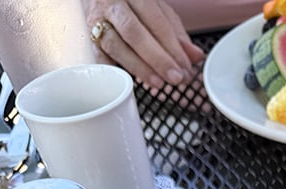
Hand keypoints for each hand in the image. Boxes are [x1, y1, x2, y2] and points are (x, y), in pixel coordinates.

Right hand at [82, 0, 205, 89]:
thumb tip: (196, 57)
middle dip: (158, 59)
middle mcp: (113, 4)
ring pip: (116, 46)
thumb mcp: (158, 13)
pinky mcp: (89, 40)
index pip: (156, 22)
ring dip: (140, 68)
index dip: (172, 48)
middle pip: (134, 33)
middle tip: (175, 78)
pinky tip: (131, 84)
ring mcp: (98, 21)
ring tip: (158, 83)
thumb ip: (177, 35)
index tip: (186, 68)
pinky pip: (100, 59)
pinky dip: (116, 73)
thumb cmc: (133, 7)